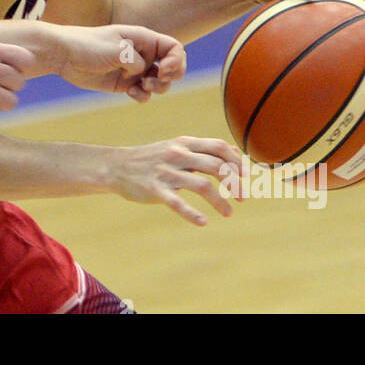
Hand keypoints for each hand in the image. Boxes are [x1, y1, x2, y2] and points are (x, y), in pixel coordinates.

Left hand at [54, 24, 185, 102]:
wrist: (64, 55)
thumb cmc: (88, 45)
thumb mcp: (115, 49)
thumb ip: (135, 61)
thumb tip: (142, 74)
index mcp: (144, 39)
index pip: (174, 48)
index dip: (177, 60)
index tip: (164, 70)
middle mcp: (142, 54)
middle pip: (172, 67)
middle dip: (170, 77)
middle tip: (154, 80)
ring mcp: (134, 70)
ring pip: (159, 83)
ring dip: (157, 88)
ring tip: (142, 86)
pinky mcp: (123, 84)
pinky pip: (143, 93)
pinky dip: (142, 96)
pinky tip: (131, 93)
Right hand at [106, 137, 244, 224]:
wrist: (117, 166)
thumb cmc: (152, 158)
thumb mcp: (177, 147)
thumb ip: (203, 151)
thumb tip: (233, 153)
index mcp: (185, 143)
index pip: (219, 147)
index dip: (237, 161)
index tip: (247, 176)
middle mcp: (178, 155)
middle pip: (216, 166)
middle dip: (234, 183)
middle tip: (242, 197)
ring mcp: (166, 172)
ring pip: (202, 186)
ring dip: (220, 201)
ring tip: (229, 213)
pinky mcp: (155, 190)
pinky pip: (177, 203)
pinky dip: (192, 214)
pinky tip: (203, 222)